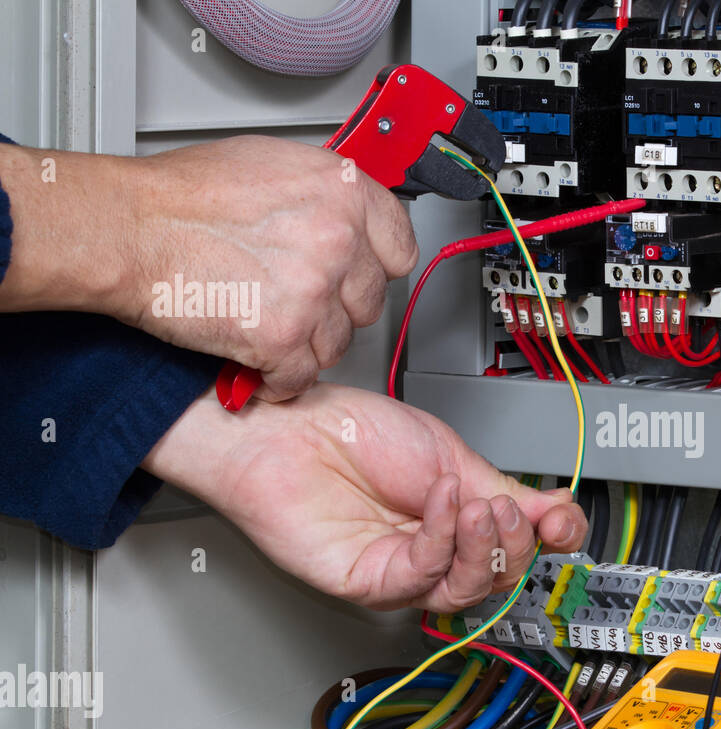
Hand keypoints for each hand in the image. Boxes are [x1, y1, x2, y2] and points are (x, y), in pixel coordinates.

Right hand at [0, 137, 417, 400]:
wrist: (127, 228)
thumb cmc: (180, 196)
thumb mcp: (272, 166)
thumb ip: (323, 198)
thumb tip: (347, 221)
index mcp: (343, 190)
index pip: (400, 249)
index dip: (372, 270)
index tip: (355, 279)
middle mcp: (338, 238)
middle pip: (368, 302)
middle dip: (333, 310)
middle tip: (292, 301)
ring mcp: (314, 290)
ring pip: (337, 344)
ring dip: (303, 344)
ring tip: (263, 321)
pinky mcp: (283, 337)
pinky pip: (300, 378)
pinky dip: (276, 379)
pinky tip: (254, 359)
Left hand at [143, 384, 587, 611]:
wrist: (287, 426)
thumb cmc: (349, 433)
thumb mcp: (449, 455)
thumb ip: (504, 490)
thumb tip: (557, 512)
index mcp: (458, 520)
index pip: (517, 547)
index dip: (549, 539)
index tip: (564, 521)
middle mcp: (433, 550)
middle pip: (498, 576)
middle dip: (516, 542)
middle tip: (510, 507)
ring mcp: (402, 571)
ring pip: (465, 589)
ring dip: (484, 547)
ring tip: (480, 506)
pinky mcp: (370, 583)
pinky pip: (422, 576)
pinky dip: (441, 537)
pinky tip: (441, 499)